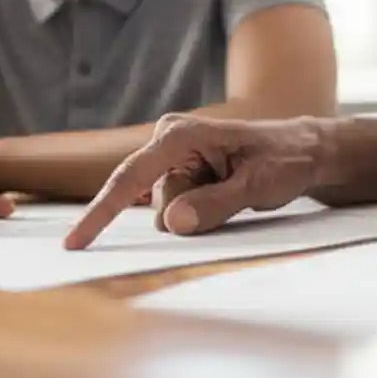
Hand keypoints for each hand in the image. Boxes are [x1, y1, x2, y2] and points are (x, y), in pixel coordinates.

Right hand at [63, 114, 327, 249]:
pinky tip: (222, 194)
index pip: (130, 178)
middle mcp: (167, 141)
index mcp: (180, 135)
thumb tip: (172, 223)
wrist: (302, 150)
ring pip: (168, 211)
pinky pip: (174, 208)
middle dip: (191, 214)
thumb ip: (215, 204)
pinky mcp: (178, 173)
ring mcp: (171, 158)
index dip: (101, 212)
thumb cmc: (283, 159)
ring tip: (236, 190)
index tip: (74, 242)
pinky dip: (195, 212)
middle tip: (236, 193)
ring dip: (200, 213)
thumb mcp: (257, 184)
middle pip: (158, 203)